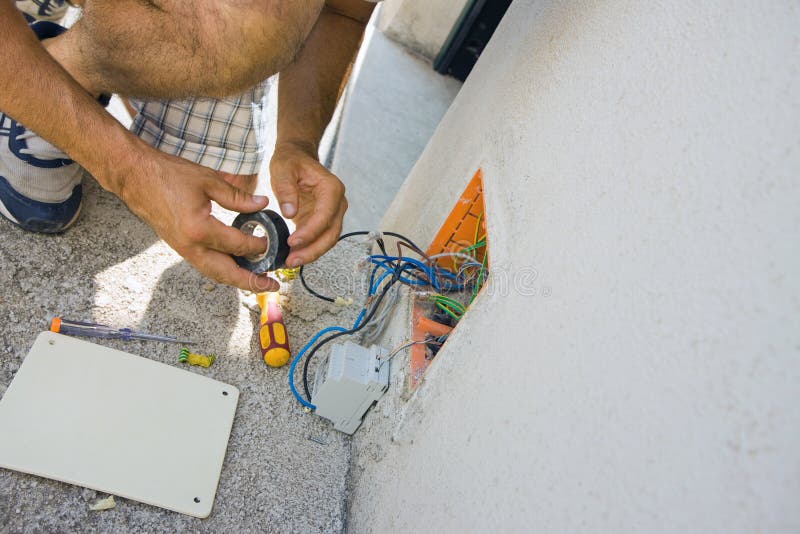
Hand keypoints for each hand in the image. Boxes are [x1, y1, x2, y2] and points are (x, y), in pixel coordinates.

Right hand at [116, 147, 278, 290]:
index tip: (271, 244)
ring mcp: (182, 249)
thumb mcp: (208, 181)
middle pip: (226, 273)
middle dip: (251, 282)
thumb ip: (237, 197)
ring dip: (237, 280)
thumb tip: (262, 204)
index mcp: (199, 229)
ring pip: (214, 273)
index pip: (237, 245)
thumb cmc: (168, 174)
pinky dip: (222, 270)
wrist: (134, 175)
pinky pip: (204, 265)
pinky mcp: (178, 247)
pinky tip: (235, 267)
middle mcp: (190, 246)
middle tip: (271, 286)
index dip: (258, 246)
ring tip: (257, 282)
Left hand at [269, 142, 346, 266]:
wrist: (297, 157)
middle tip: (292, 260)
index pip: (325, 215)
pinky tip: (293, 256)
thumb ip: (286, 189)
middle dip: (313, 249)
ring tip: (291, 261)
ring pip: (328, 239)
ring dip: (311, 253)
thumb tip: (290, 213)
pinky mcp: (323, 221)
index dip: (310, 232)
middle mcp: (337, 202)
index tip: (292, 242)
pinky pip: (319, 239)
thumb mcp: (283, 169)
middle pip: (331, 233)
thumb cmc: (291, 161)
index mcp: (331, 188)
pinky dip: (308, 249)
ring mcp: (332, 213)